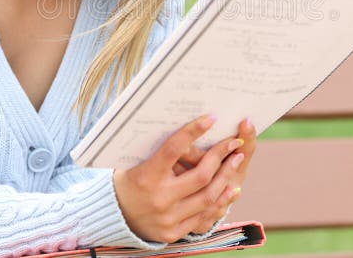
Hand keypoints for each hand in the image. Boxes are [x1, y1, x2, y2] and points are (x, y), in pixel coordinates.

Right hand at [113, 115, 248, 242]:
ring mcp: (168, 218)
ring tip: (237, 159)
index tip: (211, 118)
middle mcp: (159, 198)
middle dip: (221, 156)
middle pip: (200, 175)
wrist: (115, 217)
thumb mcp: (138, 162)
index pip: (174, 149)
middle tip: (234, 142)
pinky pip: (204, 215)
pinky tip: (230, 187)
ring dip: (227, 176)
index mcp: (147, 176)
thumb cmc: (130, 181)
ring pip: (208, 196)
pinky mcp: (174, 232)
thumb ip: (163, 150)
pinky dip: (220, 199)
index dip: (194, 131)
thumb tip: (189, 126)